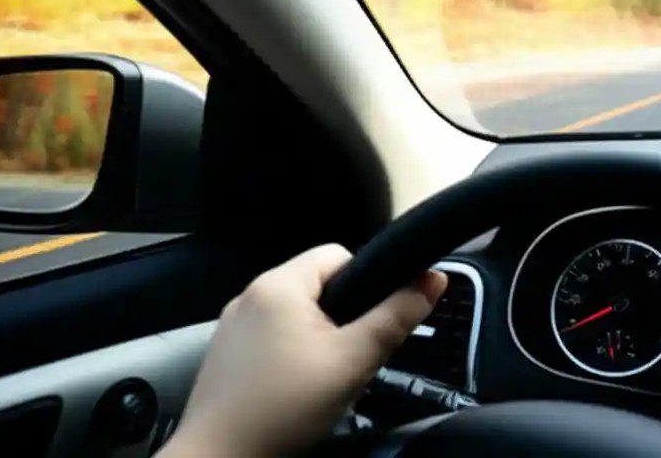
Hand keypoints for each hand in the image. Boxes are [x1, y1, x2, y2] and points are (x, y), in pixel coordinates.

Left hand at [160, 244, 446, 457]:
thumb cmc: (285, 407)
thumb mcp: (352, 362)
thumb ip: (395, 317)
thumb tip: (434, 279)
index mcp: (279, 284)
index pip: (339, 254)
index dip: (368, 281)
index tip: (375, 323)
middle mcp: (250, 294)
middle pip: (317, 284)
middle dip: (344, 314)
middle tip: (353, 356)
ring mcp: (232, 324)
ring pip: (296, 313)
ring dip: (319, 335)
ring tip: (326, 375)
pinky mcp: (226, 353)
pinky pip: (272, 335)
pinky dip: (292, 352)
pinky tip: (296, 387)